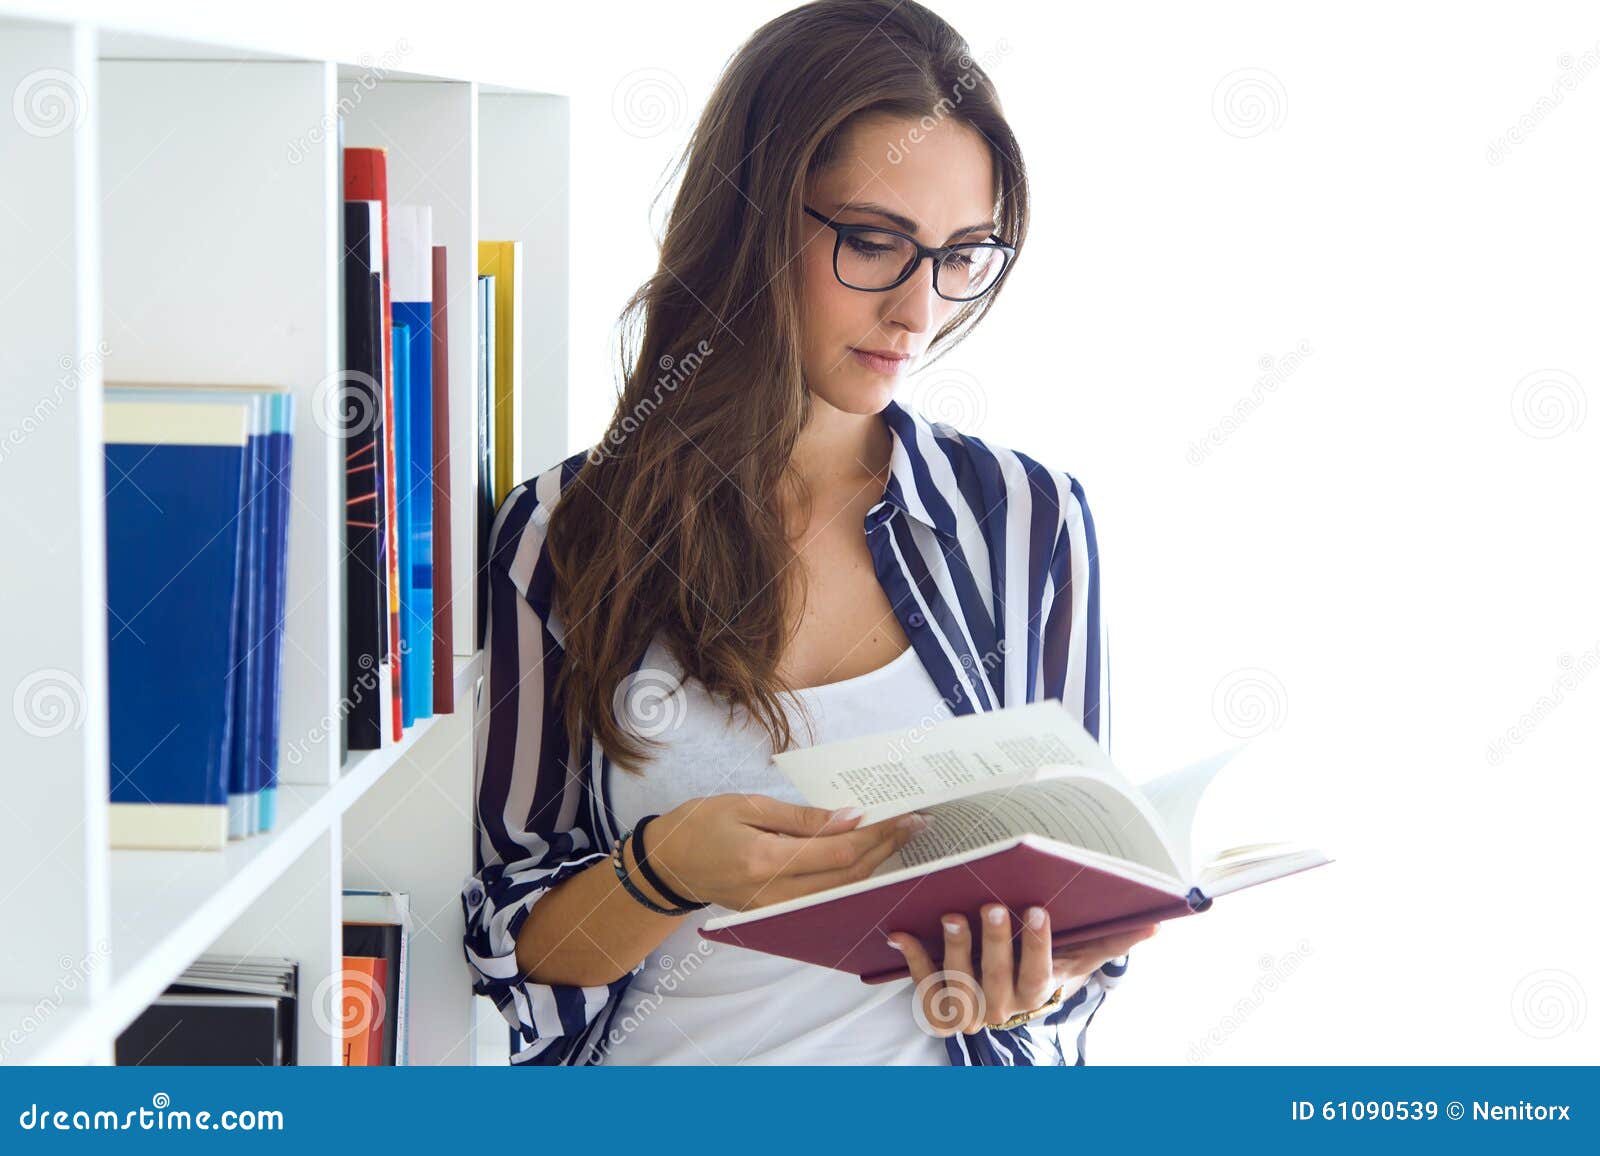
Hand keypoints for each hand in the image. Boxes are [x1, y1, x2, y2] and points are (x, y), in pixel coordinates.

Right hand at [644, 794, 925, 910]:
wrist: (666, 865)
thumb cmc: (700, 825)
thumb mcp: (747, 805)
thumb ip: (801, 818)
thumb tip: (850, 817)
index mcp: (766, 859)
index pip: (840, 850)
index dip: (880, 834)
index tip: (908, 815)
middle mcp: (776, 893)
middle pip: (848, 875)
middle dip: (887, 848)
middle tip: (916, 822)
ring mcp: (777, 909)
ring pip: (841, 890)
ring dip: (875, 864)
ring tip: (900, 837)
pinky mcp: (776, 913)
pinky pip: (825, 897)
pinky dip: (851, 877)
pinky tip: (869, 857)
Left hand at [887, 904, 1158, 1035]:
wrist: (1001, 1001)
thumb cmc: (1040, 967)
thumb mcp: (1075, 958)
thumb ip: (1111, 941)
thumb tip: (1158, 925)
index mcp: (1034, 993)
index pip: (1039, 973)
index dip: (1037, 944)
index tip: (1039, 909)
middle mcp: (1000, 1007)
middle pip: (996, 976)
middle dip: (994, 942)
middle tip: (991, 906)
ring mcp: (967, 1010)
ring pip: (959, 982)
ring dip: (953, 949)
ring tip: (951, 915)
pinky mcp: (938, 1008)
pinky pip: (924, 987)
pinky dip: (913, 960)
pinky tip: (900, 932)